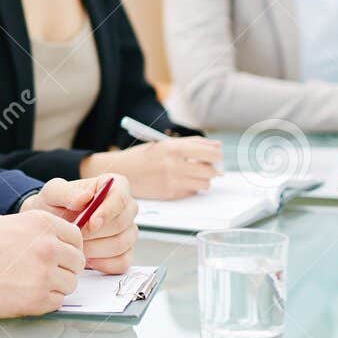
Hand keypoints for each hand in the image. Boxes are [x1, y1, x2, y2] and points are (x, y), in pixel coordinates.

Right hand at [0, 210, 83, 317]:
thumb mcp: (5, 223)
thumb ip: (33, 230)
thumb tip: (54, 240)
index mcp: (40, 223)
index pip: (76, 237)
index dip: (69, 248)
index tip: (61, 256)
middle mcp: (47, 246)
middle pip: (77, 262)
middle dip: (64, 268)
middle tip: (46, 273)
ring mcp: (44, 274)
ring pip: (70, 284)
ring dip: (55, 286)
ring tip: (31, 285)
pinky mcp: (37, 300)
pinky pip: (57, 302)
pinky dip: (45, 302)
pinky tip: (25, 296)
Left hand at [20, 175, 139, 273]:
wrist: (51, 227)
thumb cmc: (54, 206)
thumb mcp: (52, 193)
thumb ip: (67, 192)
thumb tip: (86, 196)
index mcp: (114, 186)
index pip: (121, 197)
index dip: (108, 212)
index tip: (91, 222)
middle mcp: (126, 209)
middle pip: (122, 223)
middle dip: (96, 233)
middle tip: (77, 237)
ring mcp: (127, 231)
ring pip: (121, 244)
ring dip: (96, 249)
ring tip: (77, 246)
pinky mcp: (125, 252)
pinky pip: (122, 262)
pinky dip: (103, 264)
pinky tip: (87, 259)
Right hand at [83, 138, 220, 198]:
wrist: (120, 172)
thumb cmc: (144, 155)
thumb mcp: (164, 143)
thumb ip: (191, 143)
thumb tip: (217, 147)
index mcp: (173, 148)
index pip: (209, 153)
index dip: (217, 155)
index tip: (216, 155)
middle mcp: (174, 165)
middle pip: (210, 171)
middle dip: (213, 168)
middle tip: (208, 166)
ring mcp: (172, 182)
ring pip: (204, 184)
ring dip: (204, 179)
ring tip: (195, 174)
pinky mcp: (170, 194)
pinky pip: (192, 192)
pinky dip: (192, 187)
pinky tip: (182, 181)